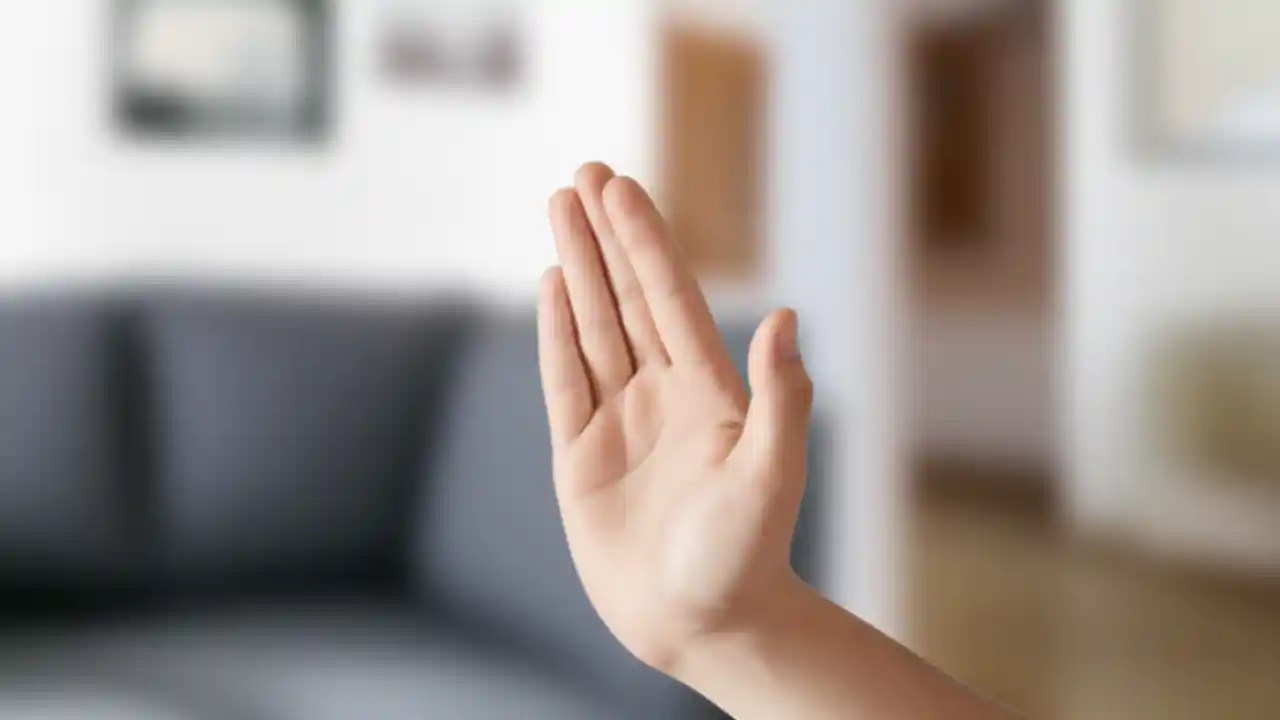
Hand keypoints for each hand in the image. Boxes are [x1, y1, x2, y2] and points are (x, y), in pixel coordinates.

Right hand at [538, 164, 813, 672]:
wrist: (703, 624)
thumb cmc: (746, 557)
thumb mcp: (772, 475)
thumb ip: (779, 397)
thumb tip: (786, 316)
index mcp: (710, 390)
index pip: (670, 298)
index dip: (646, 241)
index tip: (621, 188)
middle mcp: (664, 393)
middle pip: (628, 297)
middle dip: (606, 235)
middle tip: (583, 173)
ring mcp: (620, 421)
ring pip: (593, 327)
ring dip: (578, 267)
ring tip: (558, 207)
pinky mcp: (581, 457)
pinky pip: (563, 381)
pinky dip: (555, 333)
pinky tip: (553, 285)